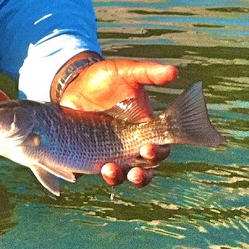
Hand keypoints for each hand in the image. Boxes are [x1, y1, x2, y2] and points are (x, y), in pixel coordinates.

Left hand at [58, 58, 177, 187]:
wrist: (74, 83)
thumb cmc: (106, 78)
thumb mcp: (126, 71)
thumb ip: (148, 72)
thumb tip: (174, 71)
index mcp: (145, 130)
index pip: (161, 149)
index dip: (157, 153)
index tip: (147, 148)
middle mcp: (131, 146)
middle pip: (145, 170)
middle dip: (141, 176)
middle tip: (134, 172)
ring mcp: (110, 153)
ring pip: (120, 175)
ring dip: (118, 177)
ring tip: (109, 169)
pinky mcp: (88, 155)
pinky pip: (90, 172)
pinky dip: (87, 175)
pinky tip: (81, 172)